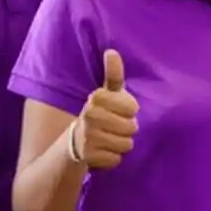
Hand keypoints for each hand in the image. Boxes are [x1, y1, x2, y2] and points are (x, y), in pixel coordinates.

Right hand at [74, 49, 138, 169]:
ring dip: (122, 144)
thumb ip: (113, 74)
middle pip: (131, 128)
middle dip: (127, 129)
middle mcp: (89, 116)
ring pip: (126, 144)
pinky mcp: (89, 157)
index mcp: (96, 98)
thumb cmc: (101, 112)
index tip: (119, 111)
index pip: (132, 108)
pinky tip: (103, 150)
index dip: (130, 112)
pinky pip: (117, 159)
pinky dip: (113, 158)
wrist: (77, 141)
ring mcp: (88, 137)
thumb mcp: (107, 93)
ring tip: (110, 138)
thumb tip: (112, 51)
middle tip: (115, 127)